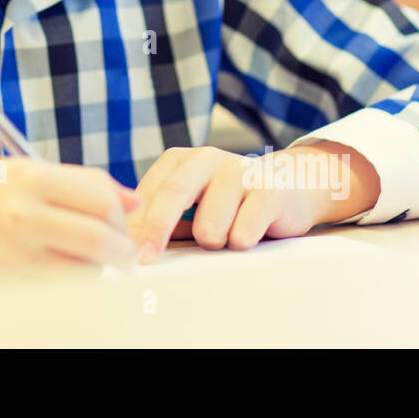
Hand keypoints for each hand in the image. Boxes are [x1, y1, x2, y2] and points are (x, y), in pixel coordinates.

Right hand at [0, 157, 140, 281]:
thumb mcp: (18, 170)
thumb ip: (74, 182)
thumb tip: (130, 199)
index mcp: (28, 177)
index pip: (100, 196)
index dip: (121, 211)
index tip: (124, 220)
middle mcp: (23, 214)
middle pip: (101, 238)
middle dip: (122, 249)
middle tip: (123, 253)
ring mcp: (13, 254)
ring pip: (84, 271)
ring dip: (94, 268)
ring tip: (79, 258)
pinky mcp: (3, 284)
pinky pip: (56, 289)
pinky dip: (66, 283)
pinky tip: (53, 269)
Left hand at [126, 143, 379, 262]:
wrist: (295, 185)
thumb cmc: (233, 202)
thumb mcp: (196, 201)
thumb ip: (165, 217)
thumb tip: (127, 245)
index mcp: (182, 160)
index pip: (149, 192)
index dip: (135, 223)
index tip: (123, 249)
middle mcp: (208, 158)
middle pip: (173, 195)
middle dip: (156, 231)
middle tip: (146, 260)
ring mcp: (240, 170)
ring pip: (209, 226)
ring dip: (214, 243)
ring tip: (228, 235)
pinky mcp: (270, 190)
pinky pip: (242, 233)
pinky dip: (240, 243)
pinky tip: (250, 233)